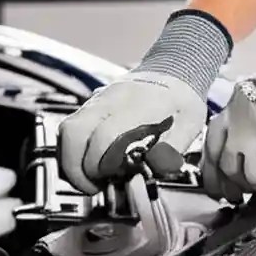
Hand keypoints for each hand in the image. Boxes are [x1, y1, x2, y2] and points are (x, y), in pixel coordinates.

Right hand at [58, 71, 206, 193]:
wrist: (174, 69)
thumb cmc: (181, 98)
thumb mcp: (189, 125)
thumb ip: (171, 150)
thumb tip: (156, 169)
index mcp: (136, 105)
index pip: (103, 136)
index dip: (101, 165)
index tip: (108, 181)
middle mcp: (109, 100)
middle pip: (73, 132)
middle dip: (76, 167)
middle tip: (93, 186)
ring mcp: (96, 101)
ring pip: (65, 130)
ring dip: (70, 160)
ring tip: (87, 179)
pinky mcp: (90, 106)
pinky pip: (68, 128)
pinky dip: (70, 151)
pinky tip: (85, 166)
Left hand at [203, 19, 255, 204]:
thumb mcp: (254, 91)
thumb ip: (243, 113)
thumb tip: (241, 132)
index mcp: (230, 115)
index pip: (211, 153)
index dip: (213, 176)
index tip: (217, 189)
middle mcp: (240, 135)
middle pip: (231, 171)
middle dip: (239, 185)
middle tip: (249, 190)